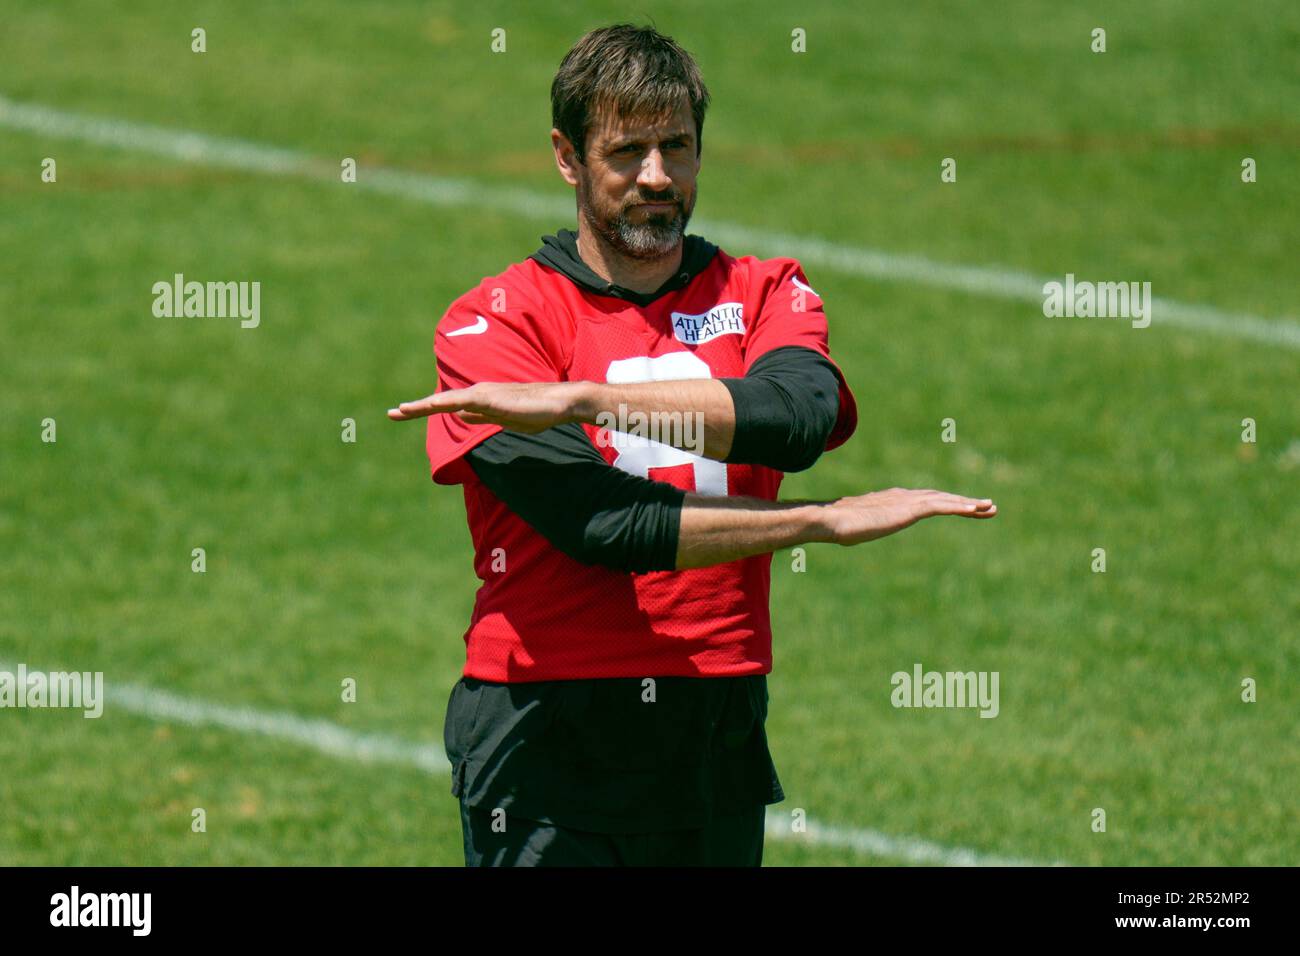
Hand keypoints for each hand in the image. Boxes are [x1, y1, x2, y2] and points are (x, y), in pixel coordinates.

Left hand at [386, 382, 588, 432]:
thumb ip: (480, 417)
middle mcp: (477, 394)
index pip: (446, 406)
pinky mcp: (491, 399)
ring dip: (423, 406)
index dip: (423, 410)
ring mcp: (483, 395)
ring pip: (446, 401)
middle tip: (391, 413)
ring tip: (401, 410)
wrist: (559, 403)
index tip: (401, 413)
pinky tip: (432, 405)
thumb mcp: (502, 420)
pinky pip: (463, 402)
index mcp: (479, 400)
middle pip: (440, 402)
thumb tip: (461, 417)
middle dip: (415, 409)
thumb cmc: (536, 411)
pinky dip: (445, 403)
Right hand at [820, 488, 996, 544]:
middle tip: (988, 507)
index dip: (947, 502)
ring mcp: (908, 501)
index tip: (963, 508)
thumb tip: (845, 532)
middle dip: (966, 502)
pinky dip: (960, 507)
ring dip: (970, 504)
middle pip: (942, 497)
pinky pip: (941, 507)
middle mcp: (904, 496)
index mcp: (893, 501)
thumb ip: (858, 526)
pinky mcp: (910, 509)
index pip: (927, 500)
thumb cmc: (837, 527)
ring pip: (947, 500)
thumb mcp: (853, 528)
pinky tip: (976, 510)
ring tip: (990, 508)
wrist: (832, 520)